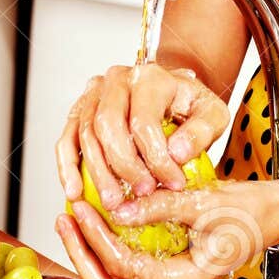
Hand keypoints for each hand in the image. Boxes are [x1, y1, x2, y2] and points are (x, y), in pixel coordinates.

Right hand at [55, 62, 229, 210]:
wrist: (171, 91)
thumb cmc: (190, 105)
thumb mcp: (212, 114)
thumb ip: (202, 131)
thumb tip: (177, 153)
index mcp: (150, 77)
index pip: (144, 121)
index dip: (157, 158)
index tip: (173, 184)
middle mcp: (116, 79)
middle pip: (107, 125)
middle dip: (124, 166)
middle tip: (141, 194)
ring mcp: (94, 93)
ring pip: (85, 134)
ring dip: (97, 173)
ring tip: (113, 202)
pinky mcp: (80, 109)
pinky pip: (66, 139)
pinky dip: (67, 167)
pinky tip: (74, 191)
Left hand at [56, 179, 275, 278]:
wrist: (271, 217)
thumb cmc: (246, 212)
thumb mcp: (203, 203)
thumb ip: (160, 207)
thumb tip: (120, 210)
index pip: (124, 266)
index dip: (97, 238)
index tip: (83, 207)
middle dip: (82, 255)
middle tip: (66, 219)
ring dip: (89, 256)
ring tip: (72, 221)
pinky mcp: (165, 274)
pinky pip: (125, 273)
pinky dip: (104, 253)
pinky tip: (94, 224)